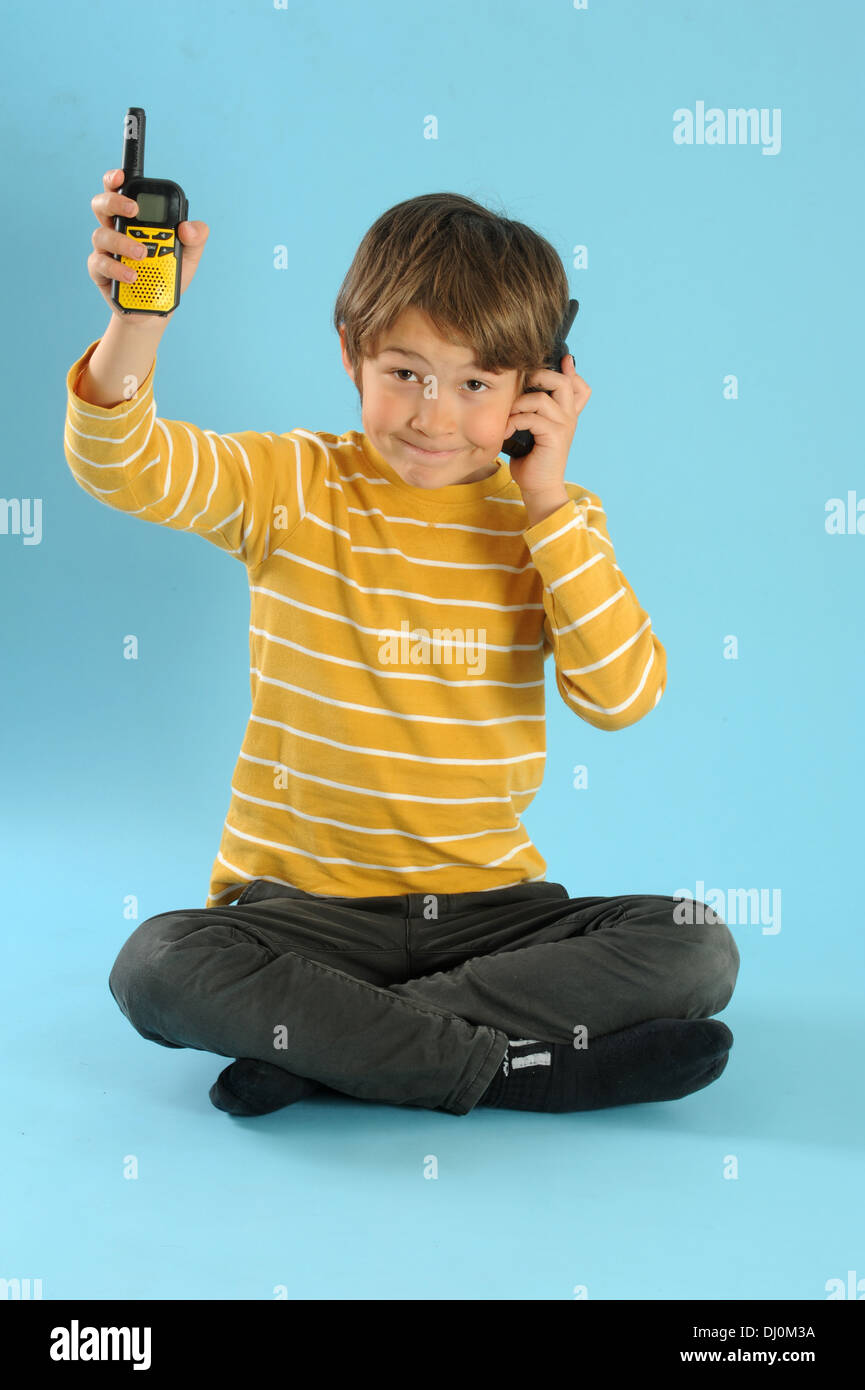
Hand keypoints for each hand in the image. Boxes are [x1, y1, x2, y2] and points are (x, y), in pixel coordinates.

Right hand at [89, 168, 209, 319]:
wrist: (156, 309)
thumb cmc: (168, 275)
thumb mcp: (189, 256)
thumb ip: (196, 238)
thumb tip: (188, 228)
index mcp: (134, 219)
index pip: (119, 191)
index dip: (115, 179)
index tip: (121, 177)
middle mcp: (115, 229)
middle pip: (101, 205)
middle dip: (114, 202)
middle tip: (134, 211)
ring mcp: (105, 250)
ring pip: (100, 235)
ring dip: (122, 242)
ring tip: (143, 255)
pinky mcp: (100, 272)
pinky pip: (99, 264)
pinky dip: (117, 269)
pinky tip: (132, 276)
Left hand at [505, 354, 591, 498]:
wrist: (538, 487)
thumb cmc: (531, 459)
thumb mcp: (531, 430)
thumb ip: (530, 412)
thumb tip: (514, 392)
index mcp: (567, 414)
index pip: (580, 387)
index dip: (572, 371)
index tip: (563, 360)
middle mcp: (569, 417)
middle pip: (564, 383)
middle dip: (540, 375)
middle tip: (522, 381)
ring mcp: (564, 426)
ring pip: (543, 399)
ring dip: (519, 404)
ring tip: (508, 415)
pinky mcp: (555, 436)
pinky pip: (532, 418)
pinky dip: (515, 422)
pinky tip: (507, 431)